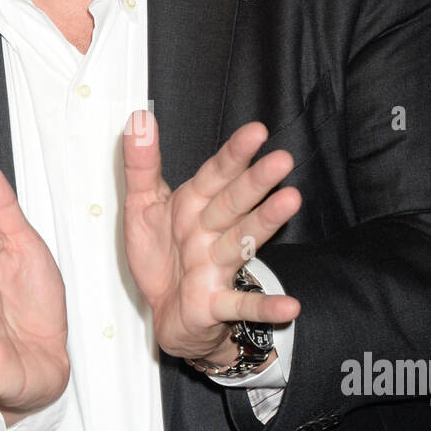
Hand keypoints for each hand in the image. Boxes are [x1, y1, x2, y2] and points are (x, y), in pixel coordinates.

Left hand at [122, 114, 301, 361]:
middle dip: (256, 181)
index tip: (256, 131)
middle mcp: (210, 232)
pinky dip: (264, 306)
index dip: (233, 154)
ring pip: (241, 242)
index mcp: (193, 205)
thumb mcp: (142, 206)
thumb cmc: (161, 256)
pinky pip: (241, 305)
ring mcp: (216, 267)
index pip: (215, 174)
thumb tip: (139, 119)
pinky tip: (290, 306)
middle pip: (234, 203)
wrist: (166, 312)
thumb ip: (141, 164)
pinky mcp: (215, 304)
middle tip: (283, 159)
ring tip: (291, 201)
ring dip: (266, 223)